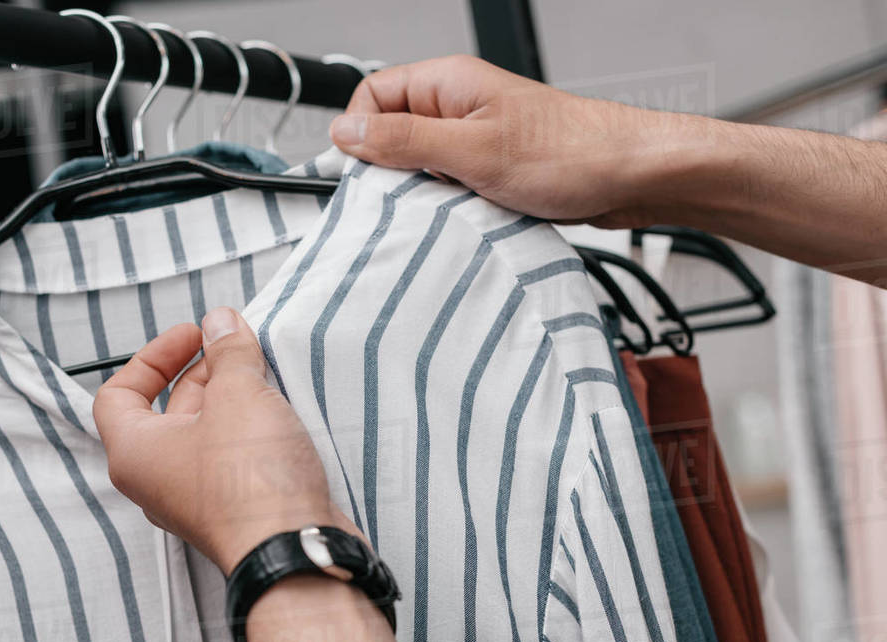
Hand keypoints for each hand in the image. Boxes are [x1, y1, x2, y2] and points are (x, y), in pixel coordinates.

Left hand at [93, 307, 354, 573]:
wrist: (295, 549)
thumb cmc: (249, 479)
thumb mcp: (238, 393)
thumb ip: (228, 352)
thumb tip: (221, 324)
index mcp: (135, 453)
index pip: (117, 395)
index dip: (152, 357)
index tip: (193, 335)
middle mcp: (158, 480)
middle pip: (168, 411)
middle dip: (203, 372)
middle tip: (237, 345)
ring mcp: (198, 499)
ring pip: (205, 435)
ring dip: (231, 399)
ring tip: (263, 373)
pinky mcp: (235, 509)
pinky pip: (233, 459)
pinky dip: (250, 430)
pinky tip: (280, 412)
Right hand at [328, 55, 693, 228]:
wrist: (634, 177)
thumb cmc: (572, 152)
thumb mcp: (473, 150)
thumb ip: (404, 141)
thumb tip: (346, 133)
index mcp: (447, 84)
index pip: (371, 98)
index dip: (360, 135)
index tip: (365, 173)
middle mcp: (457, 108)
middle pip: (391, 136)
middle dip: (392, 173)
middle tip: (412, 198)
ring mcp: (474, 140)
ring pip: (418, 168)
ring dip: (425, 196)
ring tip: (450, 207)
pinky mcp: (489, 171)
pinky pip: (448, 189)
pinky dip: (451, 209)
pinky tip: (468, 218)